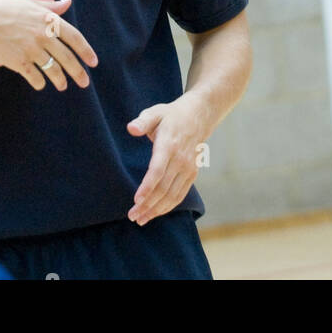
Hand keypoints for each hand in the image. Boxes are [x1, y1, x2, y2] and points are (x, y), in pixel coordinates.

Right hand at [0, 0, 97, 90]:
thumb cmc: (2, 8)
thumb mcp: (30, 3)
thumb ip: (51, 7)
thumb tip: (68, 2)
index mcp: (48, 20)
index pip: (75, 37)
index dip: (86, 51)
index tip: (93, 62)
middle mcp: (43, 35)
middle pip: (67, 58)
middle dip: (78, 72)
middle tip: (84, 83)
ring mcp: (31, 49)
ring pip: (53, 70)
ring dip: (60, 80)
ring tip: (63, 86)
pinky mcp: (18, 62)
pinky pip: (35, 77)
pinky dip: (40, 83)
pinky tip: (41, 84)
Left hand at [126, 92, 209, 225]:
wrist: (199, 116)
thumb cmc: (171, 116)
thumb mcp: (155, 113)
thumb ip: (143, 121)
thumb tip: (132, 128)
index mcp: (169, 145)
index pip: (157, 170)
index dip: (147, 187)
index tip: (136, 200)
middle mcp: (180, 159)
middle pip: (163, 188)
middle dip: (147, 205)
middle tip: (132, 216)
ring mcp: (188, 168)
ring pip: (172, 195)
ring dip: (156, 209)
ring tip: (141, 219)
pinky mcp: (192, 174)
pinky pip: (180, 194)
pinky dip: (168, 206)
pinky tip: (156, 213)